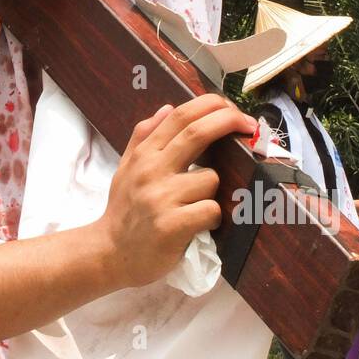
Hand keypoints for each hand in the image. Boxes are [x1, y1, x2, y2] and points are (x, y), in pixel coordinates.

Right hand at [95, 94, 256, 288]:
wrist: (109, 253)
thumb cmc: (123, 210)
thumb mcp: (126, 167)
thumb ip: (144, 136)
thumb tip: (168, 107)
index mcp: (144, 154)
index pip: (179, 117)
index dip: (210, 106)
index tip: (231, 108)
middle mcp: (151, 170)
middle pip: (196, 133)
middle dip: (228, 121)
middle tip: (249, 124)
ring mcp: (161, 197)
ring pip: (211, 179)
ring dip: (213, 192)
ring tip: (196, 206)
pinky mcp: (172, 225)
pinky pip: (210, 210)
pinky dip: (212, 217)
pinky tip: (199, 225)